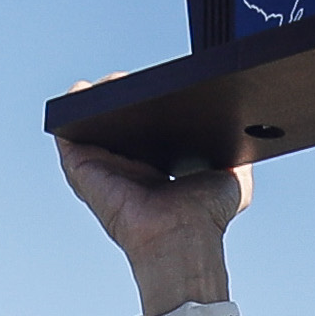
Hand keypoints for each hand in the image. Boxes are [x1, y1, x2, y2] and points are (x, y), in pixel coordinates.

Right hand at [55, 83, 251, 297]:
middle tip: (132, 80)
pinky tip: (85, 90)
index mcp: (152, 170)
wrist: (184, 235)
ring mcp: (100, 168)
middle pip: (113, 122)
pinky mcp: (81, 169)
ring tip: (114, 81)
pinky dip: (71, 108)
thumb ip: (239, 157)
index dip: (145, 103)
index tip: (154, 85)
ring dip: (96, 98)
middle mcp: (124, 169)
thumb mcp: (234, 180)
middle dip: (119, 95)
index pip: (142, 128)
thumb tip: (248, 133)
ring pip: (88, 123)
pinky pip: (66, 134)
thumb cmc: (206, 217)